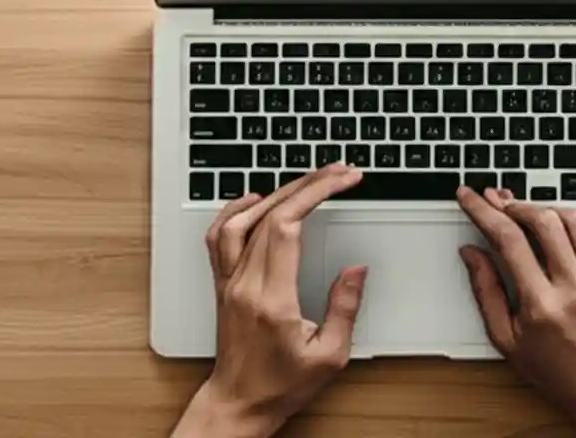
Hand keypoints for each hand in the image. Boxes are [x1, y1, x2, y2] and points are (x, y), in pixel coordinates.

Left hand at [172, 163, 367, 437]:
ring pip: (241, 219)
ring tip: (307, 180)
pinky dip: (236, 209)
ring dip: (276, 192)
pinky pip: (219, 236)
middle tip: (339, 171)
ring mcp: (228, 282)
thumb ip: (345, 308)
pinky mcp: (222, 284)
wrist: (238, 404)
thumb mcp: (330, 355)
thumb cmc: (281, 386)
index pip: (287, 226)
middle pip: (269, 213)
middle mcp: (244, 284)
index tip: (344, 180)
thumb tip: (356, 269)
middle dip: (308, 184)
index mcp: (272, 298)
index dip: (317, 193)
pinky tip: (255, 198)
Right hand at [457, 188, 575, 437]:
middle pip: (543, 221)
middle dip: (515, 204)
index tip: (470, 197)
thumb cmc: (554, 369)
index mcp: (540, 304)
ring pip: (574, 219)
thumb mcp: (506, 340)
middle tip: (498, 203)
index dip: (484, 212)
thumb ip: (486, 292)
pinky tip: (566, 222)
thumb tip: (471, 253)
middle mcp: (572, 286)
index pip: (508, 240)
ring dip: (548, 208)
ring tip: (530, 214)